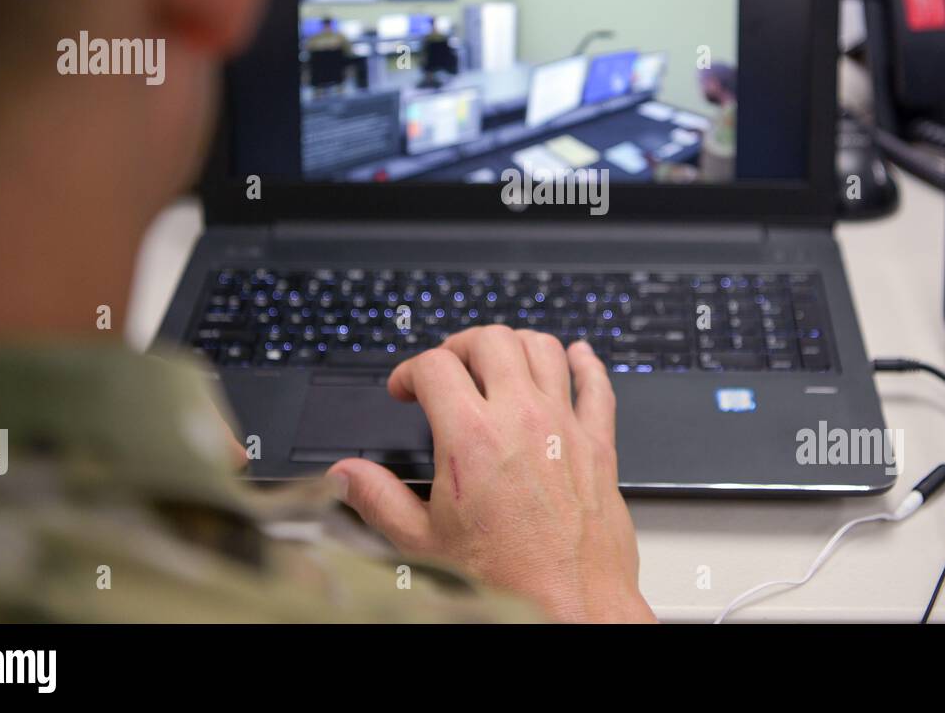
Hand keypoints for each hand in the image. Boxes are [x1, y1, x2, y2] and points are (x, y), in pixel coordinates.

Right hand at [327, 326, 654, 622]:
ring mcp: (564, 426)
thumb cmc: (506, 579)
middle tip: (448, 367)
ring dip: (516, 344)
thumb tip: (346, 475)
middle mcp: (521, 419)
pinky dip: (586, 362)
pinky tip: (577, 356)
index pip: (435, 365)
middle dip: (460, 345)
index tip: (406, 388)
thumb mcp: (424, 542)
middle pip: (491, 341)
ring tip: (499, 360)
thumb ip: (378, 500)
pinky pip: (598, 383)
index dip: (411, 369)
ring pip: (544, 348)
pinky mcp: (599, 442)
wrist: (570, 604)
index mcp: (472, 439)